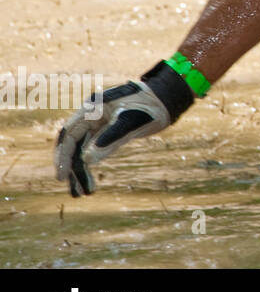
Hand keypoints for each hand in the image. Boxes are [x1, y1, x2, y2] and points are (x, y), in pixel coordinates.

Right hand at [54, 61, 194, 196]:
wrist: (167, 98)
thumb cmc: (150, 106)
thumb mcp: (131, 122)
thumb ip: (110, 139)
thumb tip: (87, 160)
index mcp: (93, 108)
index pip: (69, 134)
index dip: (63, 156)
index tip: (61, 177)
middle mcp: (92, 115)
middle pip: (74, 144)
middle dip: (72, 168)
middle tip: (74, 192)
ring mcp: (99, 123)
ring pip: (84, 149)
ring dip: (81, 170)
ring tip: (83, 193)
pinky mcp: (108, 131)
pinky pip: (94, 149)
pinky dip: (92, 164)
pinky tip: (91, 182)